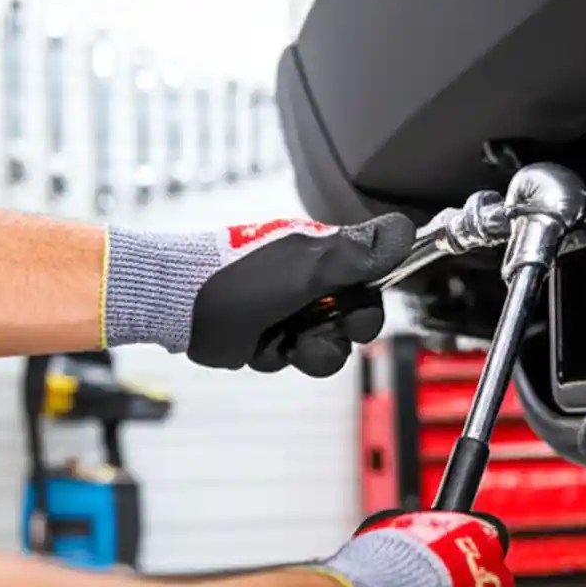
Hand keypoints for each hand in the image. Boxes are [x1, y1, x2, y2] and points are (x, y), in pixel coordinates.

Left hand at [103, 213, 414, 376]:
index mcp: (325, 257)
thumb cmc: (236, 278)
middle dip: (331, 333)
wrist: (178, 305)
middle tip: (308, 324)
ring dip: (304, 349)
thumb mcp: (307, 265)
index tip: (348, 313)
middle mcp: (311, 283)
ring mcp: (290, 311)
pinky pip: (293, 357)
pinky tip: (256, 342)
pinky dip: (275, 355)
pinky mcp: (270, 337)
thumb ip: (359, 252)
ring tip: (279, 338)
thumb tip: (406, 229)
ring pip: (326, 347)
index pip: (372, 287)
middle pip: (352, 324)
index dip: (365, 308)